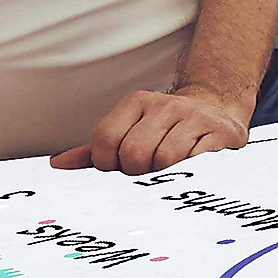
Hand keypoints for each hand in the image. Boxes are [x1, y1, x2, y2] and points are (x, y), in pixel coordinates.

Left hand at [50, 87, 252, 174]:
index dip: (108, 163)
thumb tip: (56, 164)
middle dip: (137, 172)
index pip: (104, 140)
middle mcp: (165, 104)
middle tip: (147, 170)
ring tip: (169, 169)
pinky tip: (191, 167)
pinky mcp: (220, 132)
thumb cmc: (165, 131)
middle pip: (133, 153)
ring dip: (164, 175)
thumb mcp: (130, 133)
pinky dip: (189, 172)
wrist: (217, 111)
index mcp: (137, 102)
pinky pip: (195, 161)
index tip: (120, 167)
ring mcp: (195, 117)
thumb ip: (96, 150)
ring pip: (164, 160)